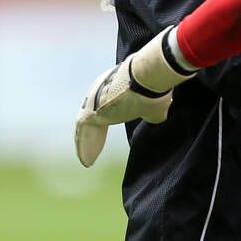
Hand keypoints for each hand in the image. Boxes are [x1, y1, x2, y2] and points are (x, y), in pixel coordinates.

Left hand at [74, 26, 198, 166]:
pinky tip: (87, 161)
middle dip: (95, 132)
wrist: (149, 78)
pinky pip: (84, 134)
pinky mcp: (89, 114)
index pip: (108, 104)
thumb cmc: (155, 87)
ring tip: (88, 159)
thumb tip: (156, 117)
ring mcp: (92, 101)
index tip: (109, 127)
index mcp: (115, 85)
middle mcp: (100, 90)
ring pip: (88, 127)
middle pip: (95, 115)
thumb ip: (152, 111)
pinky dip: (85, 147)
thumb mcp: (155, 103)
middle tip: (95, 146)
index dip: (108, 117)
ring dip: (88, 142)